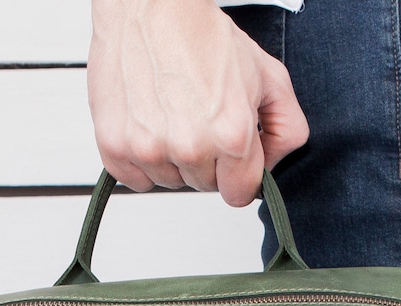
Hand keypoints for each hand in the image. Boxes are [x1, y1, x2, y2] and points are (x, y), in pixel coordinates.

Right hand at [88, 0, 308, 205]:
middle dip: (207, 160)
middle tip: (200, 118)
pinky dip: (142, 160)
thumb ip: (285, 129)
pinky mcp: (115, 145)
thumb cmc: (201, 34)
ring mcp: (149, 148)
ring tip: (173, 115)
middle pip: (204, 186)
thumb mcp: (268, 76)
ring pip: (170, 182)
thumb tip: (271, 165)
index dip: (240, 174)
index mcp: (232, 133)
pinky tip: (150, 125)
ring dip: (174, 159)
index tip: (232, 157)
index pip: (241, 193)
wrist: (149, 7)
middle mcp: (190, 146)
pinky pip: (136, 180)